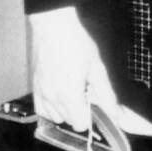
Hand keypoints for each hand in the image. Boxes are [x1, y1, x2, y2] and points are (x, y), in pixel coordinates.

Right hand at [28, 5, 119, 130]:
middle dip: (78, 111)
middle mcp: (51, 98)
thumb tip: (117, 115)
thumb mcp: (96, 67)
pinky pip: (40, 108)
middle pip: (68, 121)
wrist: (53, 25)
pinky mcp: (34, 86)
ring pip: (53, 117)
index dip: (90, 115)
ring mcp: (40, 92)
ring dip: (64, 110)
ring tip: (71, 91)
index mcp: (69, 95)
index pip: (80, 124)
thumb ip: (107, 95)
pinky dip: (50, 106)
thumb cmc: (76, 43)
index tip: (93, 101)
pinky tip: (59, 93)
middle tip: (84, 90)